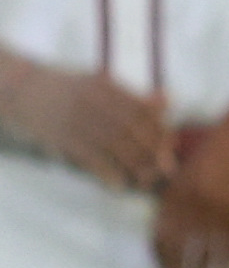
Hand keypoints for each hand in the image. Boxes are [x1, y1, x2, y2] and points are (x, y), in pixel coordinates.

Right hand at [0, 54, 171, 189]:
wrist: (18, 88)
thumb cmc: (62, 88)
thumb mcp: (97, 83)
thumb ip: (131, 95)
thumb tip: (168, 100)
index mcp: (105, 86)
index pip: (140, 109)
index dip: (159, 128)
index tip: (172, 144)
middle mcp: (93, 101)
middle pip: (131, 128)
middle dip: (152, 150)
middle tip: (167, 168)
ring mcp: (75, 119)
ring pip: (113, 144)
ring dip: (134, 164)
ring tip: (147, 179)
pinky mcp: (60, 136)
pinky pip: (88, 156)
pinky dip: (106, 172)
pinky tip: (118, 184)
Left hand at [152, 124, 228, 267]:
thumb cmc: (214, 145)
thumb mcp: (182, 164)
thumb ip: (170, 188)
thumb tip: (160, 206)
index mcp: (170, 196)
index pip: (159, 239)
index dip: (161, 263)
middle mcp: (186, 207)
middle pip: (178, 252)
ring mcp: (211, 211)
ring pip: (202, 255)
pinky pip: (228, 249)